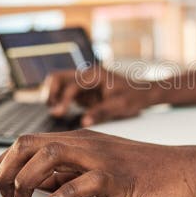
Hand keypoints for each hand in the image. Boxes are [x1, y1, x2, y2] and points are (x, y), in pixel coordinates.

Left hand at [0, 130, 195, 196]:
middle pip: (30, 145)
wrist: (181, 170)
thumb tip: (33, 184)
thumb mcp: (97, 169)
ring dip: (26, 181)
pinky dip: (62, 195)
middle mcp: (85, 144)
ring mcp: (100, 158)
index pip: (27, 142)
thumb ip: (66, 173)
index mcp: (78, 140)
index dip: (2, 162)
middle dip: (6, 170)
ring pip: (50, 156)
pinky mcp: (116, 177)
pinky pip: (84, 182)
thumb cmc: (142, 171)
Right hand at [44, 66, 158, 126]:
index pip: (71, 85)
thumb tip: (83, 121)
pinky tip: (61, 113)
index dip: (63, 100)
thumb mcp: (120, 105)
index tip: (59, 114)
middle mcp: (86, 75)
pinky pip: (65, 93)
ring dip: (53, 96)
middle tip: (53, 110)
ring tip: (56, 112)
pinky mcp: (83, 92)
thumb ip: (101, 112)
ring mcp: (84, 83)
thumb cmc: (134, 96)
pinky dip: (59, 101)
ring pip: (58, 84)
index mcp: (95, 75)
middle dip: (51, 92)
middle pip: (57, 77)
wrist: (144, 93)